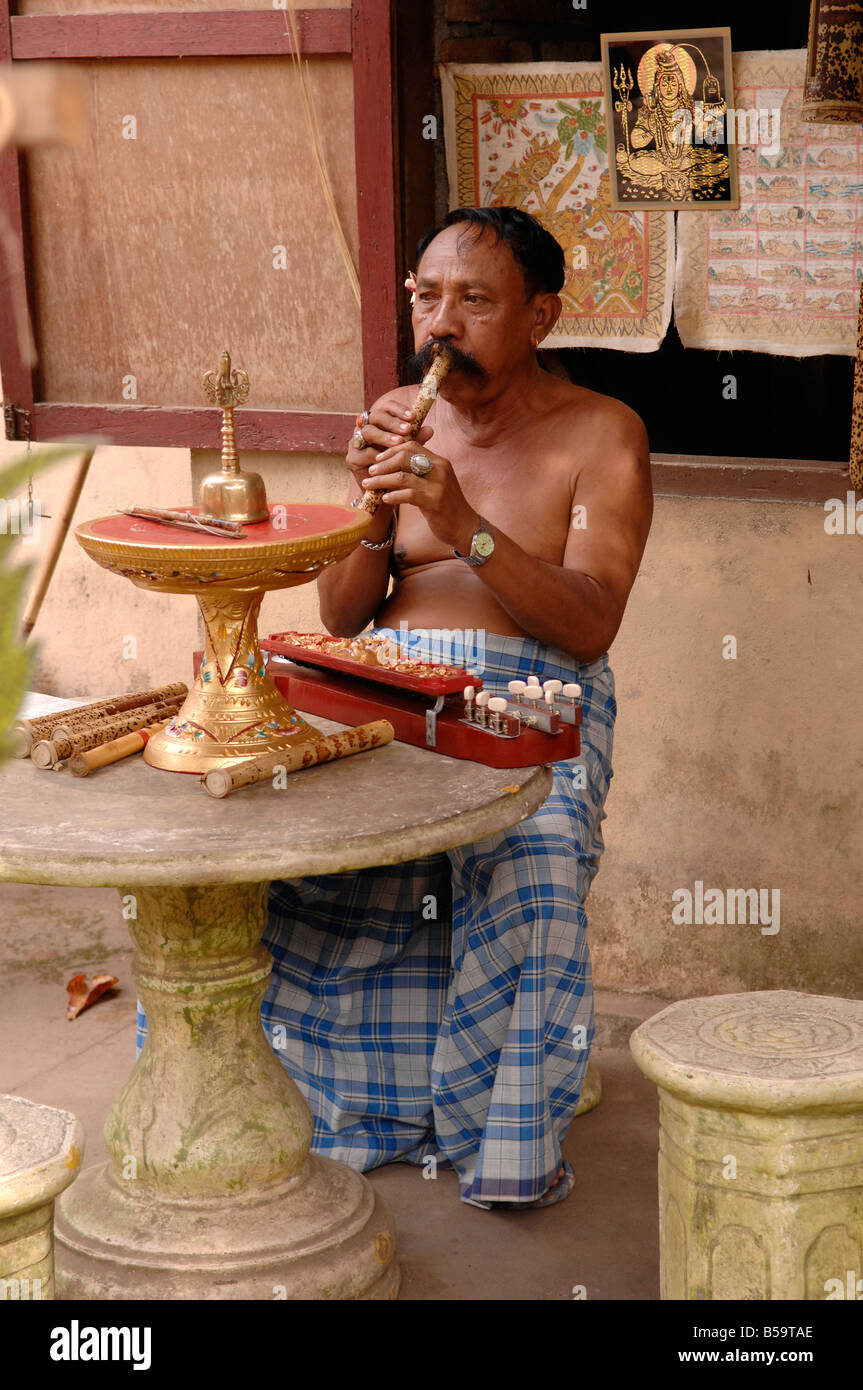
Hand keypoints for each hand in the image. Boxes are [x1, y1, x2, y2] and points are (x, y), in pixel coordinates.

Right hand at [346, 394, 433, 485]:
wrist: (384, 494)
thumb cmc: (396, 468)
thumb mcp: (408, 452)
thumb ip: (416, 440)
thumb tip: (430, 429)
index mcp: (378, 423)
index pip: (385, 407)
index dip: (398, 409)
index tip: (413, 416)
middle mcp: (364, 429)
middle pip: (375, 416)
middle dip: (392, 422)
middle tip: (408, 429)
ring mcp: (356, 443)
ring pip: (368, 432)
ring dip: (385, 436)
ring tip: (399, 443)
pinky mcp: (352, 459)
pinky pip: (364, 453)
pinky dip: (377, 455)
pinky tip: (388, 459)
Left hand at [362, 439, 477, 553]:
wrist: (465, 527)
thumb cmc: (446, 505)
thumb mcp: (436, 483)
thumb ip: (421, 472)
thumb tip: (395, 465)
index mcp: (440, 462)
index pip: (412, 445)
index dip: (392, 450)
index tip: (378, 459)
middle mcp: (440, 469)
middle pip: (405, 456)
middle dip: (383, 463)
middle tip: (371, 470)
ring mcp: (438, 486)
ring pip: (402, 476)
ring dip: (382, 480)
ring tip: (369, 484)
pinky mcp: (435, 502)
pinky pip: (408, 495)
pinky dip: (393, 496)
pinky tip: (385, 499)